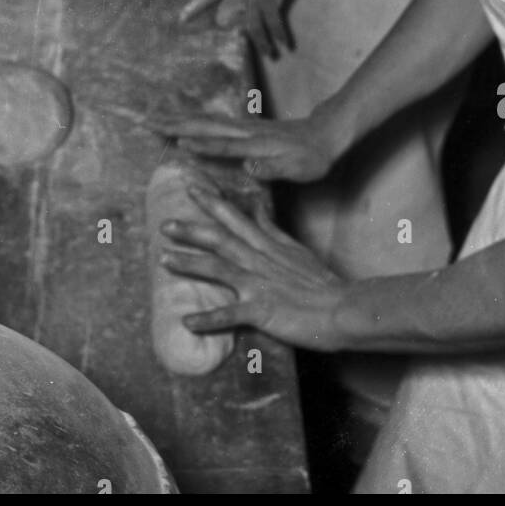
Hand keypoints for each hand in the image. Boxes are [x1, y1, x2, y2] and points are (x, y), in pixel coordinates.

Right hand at [144, 106, 348, 182]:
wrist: (326, 133)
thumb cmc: (313, 157)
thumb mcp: (299, 169)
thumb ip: (273, 169)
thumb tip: (248, 168)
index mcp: (255, 144)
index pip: (223, 144)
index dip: (200, 144)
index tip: (175, 141)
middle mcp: (245, 131)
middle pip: (204, 125)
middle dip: (174, 123)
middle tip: (145, 120)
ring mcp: (243, 126)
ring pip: (205, 120)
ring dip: (178, 118)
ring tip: (153, 118)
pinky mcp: (244, 126)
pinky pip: (212, 121)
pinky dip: (192, 119)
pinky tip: (182, 121)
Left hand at [160, 188, 346, 348]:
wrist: (340, 308)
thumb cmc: (319, 281)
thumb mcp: (293, 248)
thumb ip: (270, 228)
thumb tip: (256, 206)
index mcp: (265, 245)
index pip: (233, 216)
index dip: (210, 200)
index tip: (189, 183)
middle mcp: (258, 260)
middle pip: (220, 238)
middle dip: (191, 229)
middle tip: (164, 223)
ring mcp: (258, 284)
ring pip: (219, 269)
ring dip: (190, 264)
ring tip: (163, 260)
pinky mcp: (262, 310)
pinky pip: (230, 314)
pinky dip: (208, 319)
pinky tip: (187, 322)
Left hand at [178, 0, 307, 56]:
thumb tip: (234, 1)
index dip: (193, 8)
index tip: (181, 21)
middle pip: (224, 17)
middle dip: (230, 29)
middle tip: (238, 38)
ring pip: (251, 27)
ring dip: (262, 43)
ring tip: (270, 54)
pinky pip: (273, 23)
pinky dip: (280, 35)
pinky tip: (285, 44)